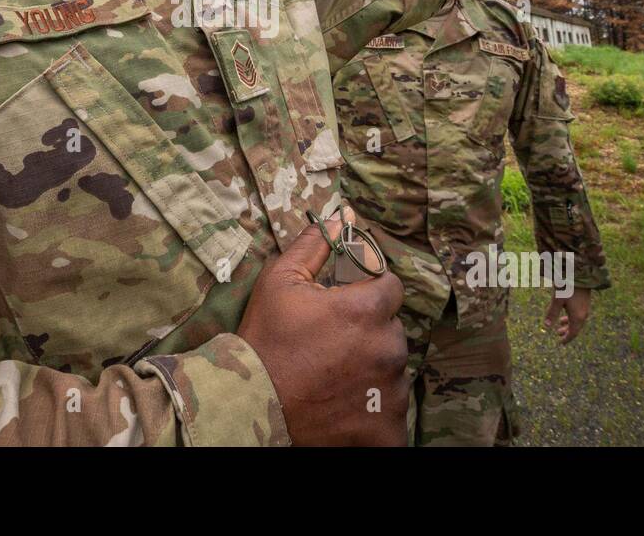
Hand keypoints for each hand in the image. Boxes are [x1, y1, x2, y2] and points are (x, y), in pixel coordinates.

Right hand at [237, 206, 408, 445]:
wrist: (249, 405)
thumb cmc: (264, 340)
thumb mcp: (281, 281)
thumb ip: (316, 245)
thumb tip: (343, 216)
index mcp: (367, 309)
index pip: (391, 288)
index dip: (367, 294)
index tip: (344, 308)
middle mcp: (387, 347)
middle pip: (392, 330)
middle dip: (369, 333)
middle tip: (332, 346)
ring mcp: (390, 392)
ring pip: (394, 369)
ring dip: (373, 370)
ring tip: (335, 377)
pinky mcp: (387, 429)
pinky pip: (393, 413)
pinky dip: (376, 411)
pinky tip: (347, 406)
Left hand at [544, 288, 591, 344]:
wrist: (581, 273)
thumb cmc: (567, 286)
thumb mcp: (557, 300)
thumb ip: (552, 313)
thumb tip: (546, 326)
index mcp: (578, 317)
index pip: (573, 333)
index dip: (567, 339)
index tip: (561, 343)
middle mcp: (584, 314)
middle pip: (576, 328)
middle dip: (567, 332)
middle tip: (558, 334)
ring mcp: (585, 308)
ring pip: (577, 320)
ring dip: (568, 324)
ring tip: (560, 324)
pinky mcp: (585, 301)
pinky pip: (579, 314)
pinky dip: (571, 317)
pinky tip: (565, 312)